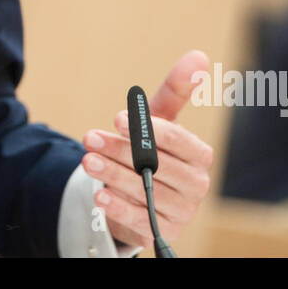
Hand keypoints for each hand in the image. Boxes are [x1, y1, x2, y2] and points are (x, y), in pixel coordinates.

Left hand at [81, 50, 213, 250]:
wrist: (136, 192)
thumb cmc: (150, 148)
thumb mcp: (157, 119)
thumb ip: (176, 91)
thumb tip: (197, 56)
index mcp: (200, 155)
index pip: (178, 140)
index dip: (148, 129)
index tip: (117, 117)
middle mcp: (197, 185)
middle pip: (158, 166)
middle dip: (122, 151)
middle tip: (90, 139)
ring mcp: (183, 211)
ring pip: (147, 192)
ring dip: (114, 176)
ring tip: (87, 162)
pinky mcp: (164, 231)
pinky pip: (141, 220)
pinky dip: (119, 208)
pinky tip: (100, 196)